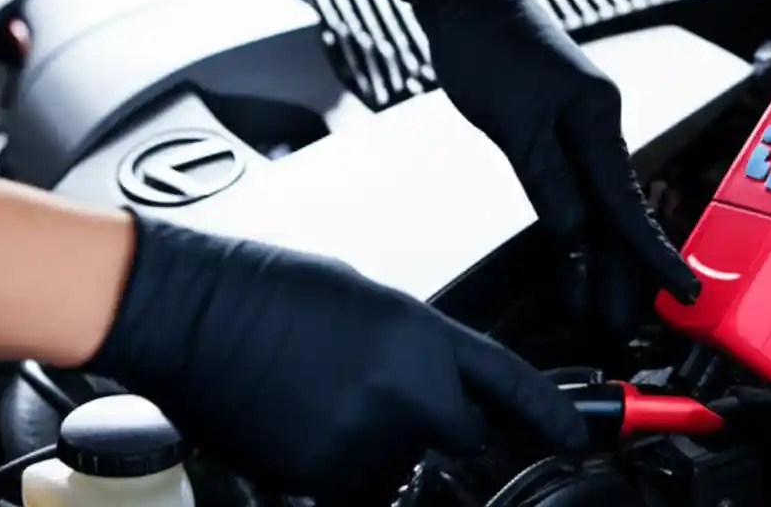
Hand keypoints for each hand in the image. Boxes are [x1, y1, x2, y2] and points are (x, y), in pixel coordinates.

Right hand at [86, 214, 588, 501]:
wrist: (193, 310)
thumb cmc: (269, 289)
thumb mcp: (366, 300)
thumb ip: (415, 347)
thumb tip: (435, 379)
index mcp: (421, 334)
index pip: (512, 383)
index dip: (554, 413)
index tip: (577, 434)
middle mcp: (405, 391)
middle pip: (462, 435)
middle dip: (442, 425)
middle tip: (388, 395)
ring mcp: (363, 439)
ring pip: (401, 462)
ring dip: (378, 440)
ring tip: (324, 393)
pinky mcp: (319, 476)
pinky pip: (351, 482)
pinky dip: (335, 459)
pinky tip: (302, 415)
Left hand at [396, 0, 700, 333]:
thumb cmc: (487, 45)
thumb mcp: (514, 121)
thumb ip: (547, 179)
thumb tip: (574, 231)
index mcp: (597, 120)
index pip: (627, 204)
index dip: (651, 255)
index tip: (680, 290)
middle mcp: (598, 126)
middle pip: (619, 213)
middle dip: (624, 272)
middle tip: (621, 322)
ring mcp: (580, 128)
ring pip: (600, 205)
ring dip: (600, 255)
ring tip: (601, 302)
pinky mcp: (557, 130)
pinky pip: (579, 189)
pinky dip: (579, 225)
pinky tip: (578, 251)